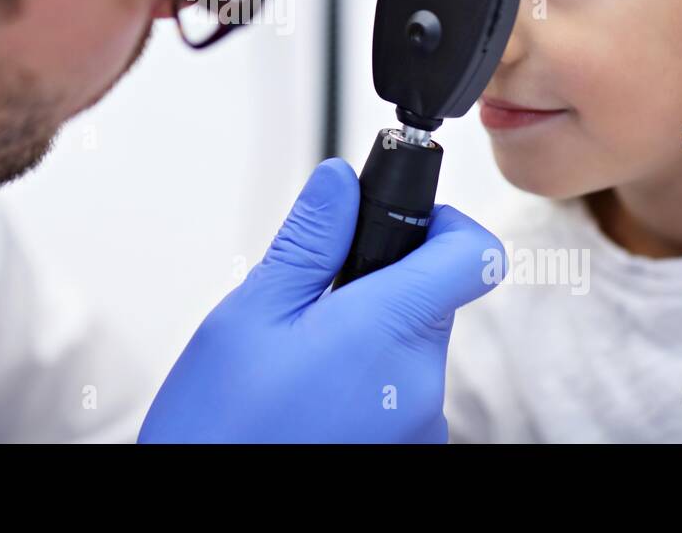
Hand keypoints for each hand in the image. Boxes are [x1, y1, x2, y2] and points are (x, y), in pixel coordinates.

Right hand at [138, 158, 503, 442]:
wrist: (205, 516)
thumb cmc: (220, 427)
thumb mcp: (250, 315)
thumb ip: (308, 241)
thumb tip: (340, 182)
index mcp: (390, 332)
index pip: (475, 255)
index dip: (443, 223)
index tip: (397, 223)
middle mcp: (422, 386)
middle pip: (433, 301)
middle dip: (378, 288)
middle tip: (308, 305)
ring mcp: (418, 429)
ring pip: (410, 350)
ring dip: (366, 340)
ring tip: (295, 363)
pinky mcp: (405, 454)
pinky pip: (399, 396)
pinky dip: (363, 384)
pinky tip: (307, 399)